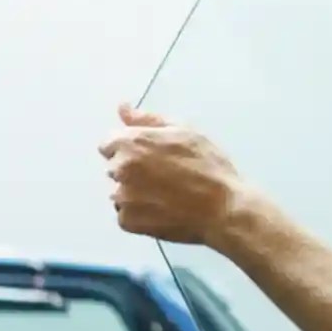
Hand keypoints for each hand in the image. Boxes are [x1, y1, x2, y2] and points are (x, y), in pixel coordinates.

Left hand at [98, 104, 240, 244]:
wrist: (222, 209)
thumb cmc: (208, 166)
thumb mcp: (184, 131)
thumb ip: (148, 119)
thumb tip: (122, 108)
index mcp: (131, 142)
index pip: (109, 143)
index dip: (130, 148)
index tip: (151, 156)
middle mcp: (120, 169)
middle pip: (114, 168)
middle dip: (132, 170)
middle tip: (164, 176)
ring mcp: (122, 197)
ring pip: (120, 192)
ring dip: (135, 193)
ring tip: (166, 196)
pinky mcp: (128, 221)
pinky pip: (126, 215)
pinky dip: (139, 214)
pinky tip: (163, 211)